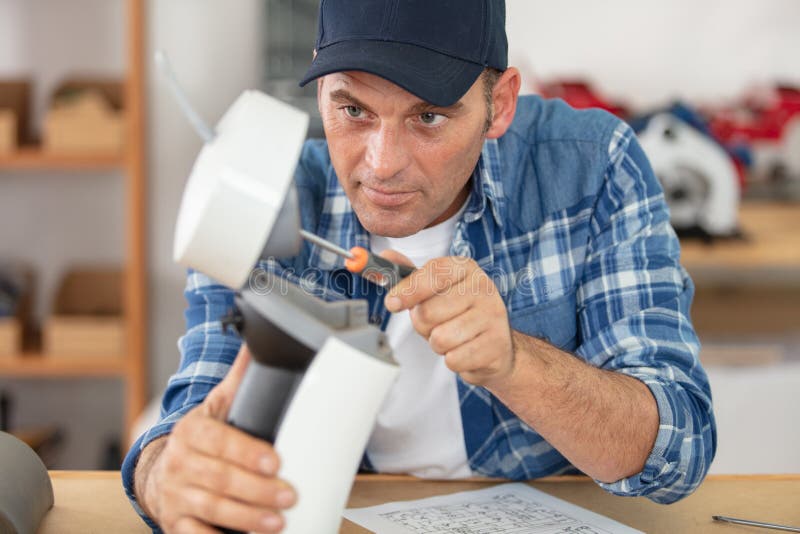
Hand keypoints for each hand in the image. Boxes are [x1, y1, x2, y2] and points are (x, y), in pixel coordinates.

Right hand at [135, 345, 295, 532]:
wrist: (160, 471)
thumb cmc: (201, 439)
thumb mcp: (216, 406)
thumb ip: (240, 379)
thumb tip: (259, 342)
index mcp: (192, 432)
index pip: (219, 442)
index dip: (247, 453)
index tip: (276, 463)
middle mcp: (180, 464)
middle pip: (219, 479)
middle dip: (257, 490)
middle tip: (289, 496)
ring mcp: (176, 496)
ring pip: (211, 509)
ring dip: (246, 518)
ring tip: (277, 523)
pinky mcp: (175, 524)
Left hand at [382, 252, 514, 389]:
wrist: (496, 345)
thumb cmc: (460, 314)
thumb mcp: (436, 290)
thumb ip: (410, 275)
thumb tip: (386, 255)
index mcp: (465, 268)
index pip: (432, 274)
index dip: (407, 290)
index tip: (392, 303)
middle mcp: (483, 287)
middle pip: (428, 312)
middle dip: (423, 326)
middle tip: (437, 324)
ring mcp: (493, 315)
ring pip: (440, 339)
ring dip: (439, 345)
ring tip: (453, 338)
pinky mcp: (496, 344)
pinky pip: (454, 359)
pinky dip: (454, 360)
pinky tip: (466, 351)